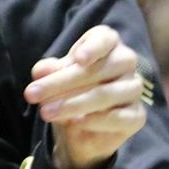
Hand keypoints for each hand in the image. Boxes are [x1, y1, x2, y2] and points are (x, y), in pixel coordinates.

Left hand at [26, 26, 148, 168]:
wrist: (81, 129)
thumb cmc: (69, 92)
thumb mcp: (54, 78)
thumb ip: (48, 72)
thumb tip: (40, 71)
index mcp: (108, 45)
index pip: (105, 38)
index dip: (93, 47)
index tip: (78, 59)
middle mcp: (125, 63)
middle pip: (100, 69)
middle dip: (62, 82)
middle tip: (32, 94)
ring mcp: (134, 89)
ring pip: (106, 94)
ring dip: (72, 104)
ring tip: (45, 112)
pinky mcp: (136, 116)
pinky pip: (119, 117)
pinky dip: (95, 121)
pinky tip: (75, 122)